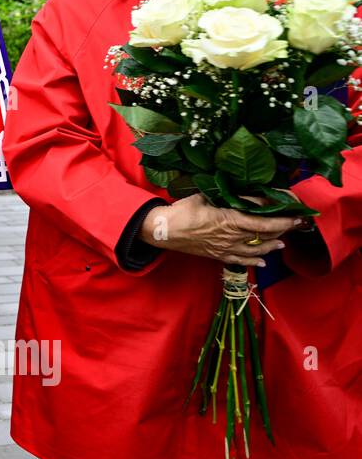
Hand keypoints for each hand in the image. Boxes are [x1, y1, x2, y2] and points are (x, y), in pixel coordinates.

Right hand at [139, 193, 302, 266]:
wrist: (163, 231)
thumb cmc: (182, 211)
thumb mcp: (206, 197)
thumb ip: (229, 198)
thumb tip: (250, 196)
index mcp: (230, 220)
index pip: (265, 224)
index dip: (284, 222)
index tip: (297, 217)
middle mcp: (232, 237)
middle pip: (265, 237)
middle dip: (282, 231)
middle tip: (292, 226)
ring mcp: (225, 249)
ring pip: (256, 251)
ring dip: (271, 246)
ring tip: (281, 243)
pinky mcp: (218, 256)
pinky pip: (240, 261)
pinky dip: (253, 261)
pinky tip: (262, 261)